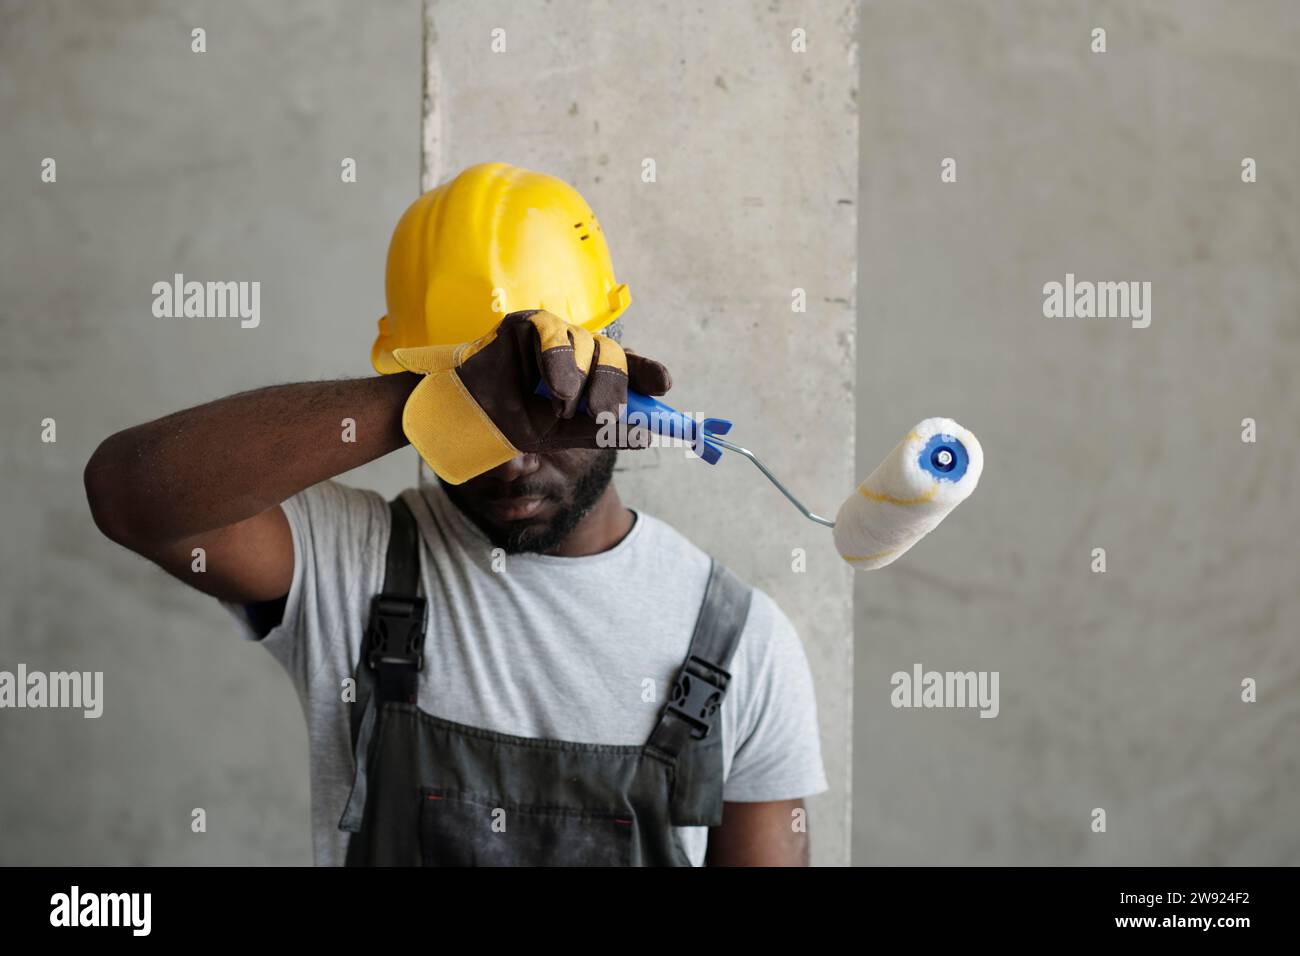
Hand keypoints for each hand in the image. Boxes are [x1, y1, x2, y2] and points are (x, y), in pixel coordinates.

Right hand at [391, 310, 671, 482]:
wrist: (462, 416)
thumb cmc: (509, 422)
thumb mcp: (560, 434)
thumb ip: (599, 431)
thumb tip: (646, 434)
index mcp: (585, 370)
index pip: (624, 364)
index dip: (646, 371)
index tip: (666, 386)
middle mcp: (572, 346)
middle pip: (612, 354)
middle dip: (613, 386)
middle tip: (606, 414)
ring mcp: (549, 331)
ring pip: (587, 344)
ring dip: (580, 382)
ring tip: (561, 408)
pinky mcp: (524, 323)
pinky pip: (554, 335)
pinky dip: (559, 363)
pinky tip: (556, 390)